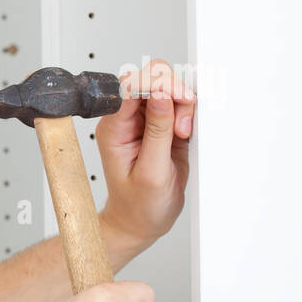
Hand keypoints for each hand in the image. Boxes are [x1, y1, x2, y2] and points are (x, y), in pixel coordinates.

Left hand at [96, 58, 196, 249]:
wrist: (141, 221)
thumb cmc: (139, 204)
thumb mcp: (151, 171)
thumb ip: (157, 132)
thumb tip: (160, 94)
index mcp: (113, 127)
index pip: (131, 85)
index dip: (158, 84)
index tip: (178, 98)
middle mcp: (127, 120)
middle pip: (152, 79)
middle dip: (174, 94)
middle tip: (181, 125)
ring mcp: (145, 121)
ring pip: (169, 89)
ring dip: (183, 107)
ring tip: (182, 136)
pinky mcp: (162, 126)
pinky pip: (179, 105)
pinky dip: (188, 115)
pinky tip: (185, 135)